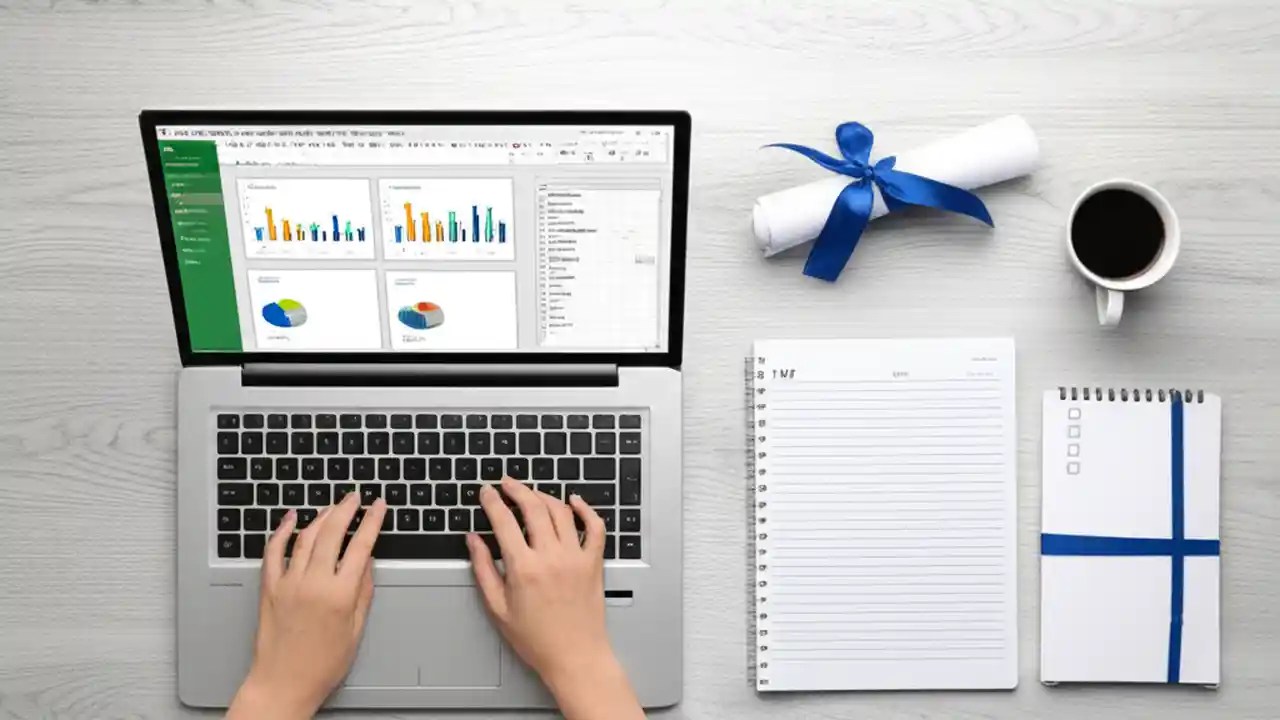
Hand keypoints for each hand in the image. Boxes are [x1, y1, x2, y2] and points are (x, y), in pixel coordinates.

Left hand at [227, 493, 386, 719]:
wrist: (283, 683)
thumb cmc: (321, 665)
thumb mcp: (356, 630)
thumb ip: (364, 592)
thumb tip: (366, 562)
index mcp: (340, 595)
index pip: (361, 545)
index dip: (372, 521)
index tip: (379, 506)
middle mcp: (313, 583)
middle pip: (332, 532)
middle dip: (346, 509)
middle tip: (354, 497)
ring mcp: (288, 583)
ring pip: (305, 537)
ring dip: (321, 517)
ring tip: (332, 507)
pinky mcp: (269, 588)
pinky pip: (274, 551)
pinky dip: (281, 531)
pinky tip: (290, 518)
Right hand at [467, 478, 643, 719]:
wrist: (574, 656)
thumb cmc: (537, 639)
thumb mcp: (498, 608)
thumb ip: (483, 569)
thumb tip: (473, 540)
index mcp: (524, 568)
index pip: (504, 521)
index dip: (492, 501)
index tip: (487, 491)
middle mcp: (551, 557)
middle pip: (533, 507)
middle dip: (517, 489)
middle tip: (506, 483)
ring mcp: (575, 557)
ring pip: (561, 511)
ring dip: (544, 496)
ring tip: (531, 493)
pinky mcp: (594, 562)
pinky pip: (595, 526)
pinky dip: (586, 509)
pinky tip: (574, 501)